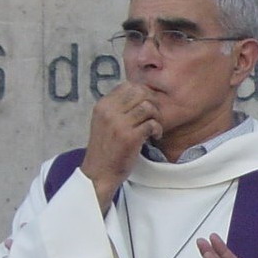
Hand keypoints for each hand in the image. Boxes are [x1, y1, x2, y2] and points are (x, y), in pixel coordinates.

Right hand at [80, 82, 162, 212]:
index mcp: (103, 105)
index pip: (129, 86)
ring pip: (148, 107)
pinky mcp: (130, 137)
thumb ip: (118, 107)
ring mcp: (119, 124)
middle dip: (153, 103)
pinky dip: (157, 129)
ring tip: (154, 128)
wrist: (99, 172)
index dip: (144, 93)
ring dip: (157, 117)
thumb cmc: (107, 147)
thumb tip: (140, 92)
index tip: (147, 106)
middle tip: (154, 116)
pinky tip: (154, 136)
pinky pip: (152, 124)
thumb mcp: (105, 121)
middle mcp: (109, 111)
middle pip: (141, 93)